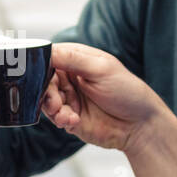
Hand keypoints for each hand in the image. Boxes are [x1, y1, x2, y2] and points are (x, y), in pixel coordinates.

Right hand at [41, 43, 162, 151]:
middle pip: (43, 80)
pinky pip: (55, 117)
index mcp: (76, 60)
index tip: (37, 74)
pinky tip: (73, 120)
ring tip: (65, 114)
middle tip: (55, 101)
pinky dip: (60, 119)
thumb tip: (47, 50)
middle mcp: (70, 78)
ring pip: (46, 100)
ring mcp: (69, 98)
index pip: (50, 56)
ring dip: (52, 107)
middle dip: (46, 91)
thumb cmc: (127, 91)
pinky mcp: (69, 117)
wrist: (139, 125)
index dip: (40, 64)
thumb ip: (73, 59)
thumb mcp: (101, 69)